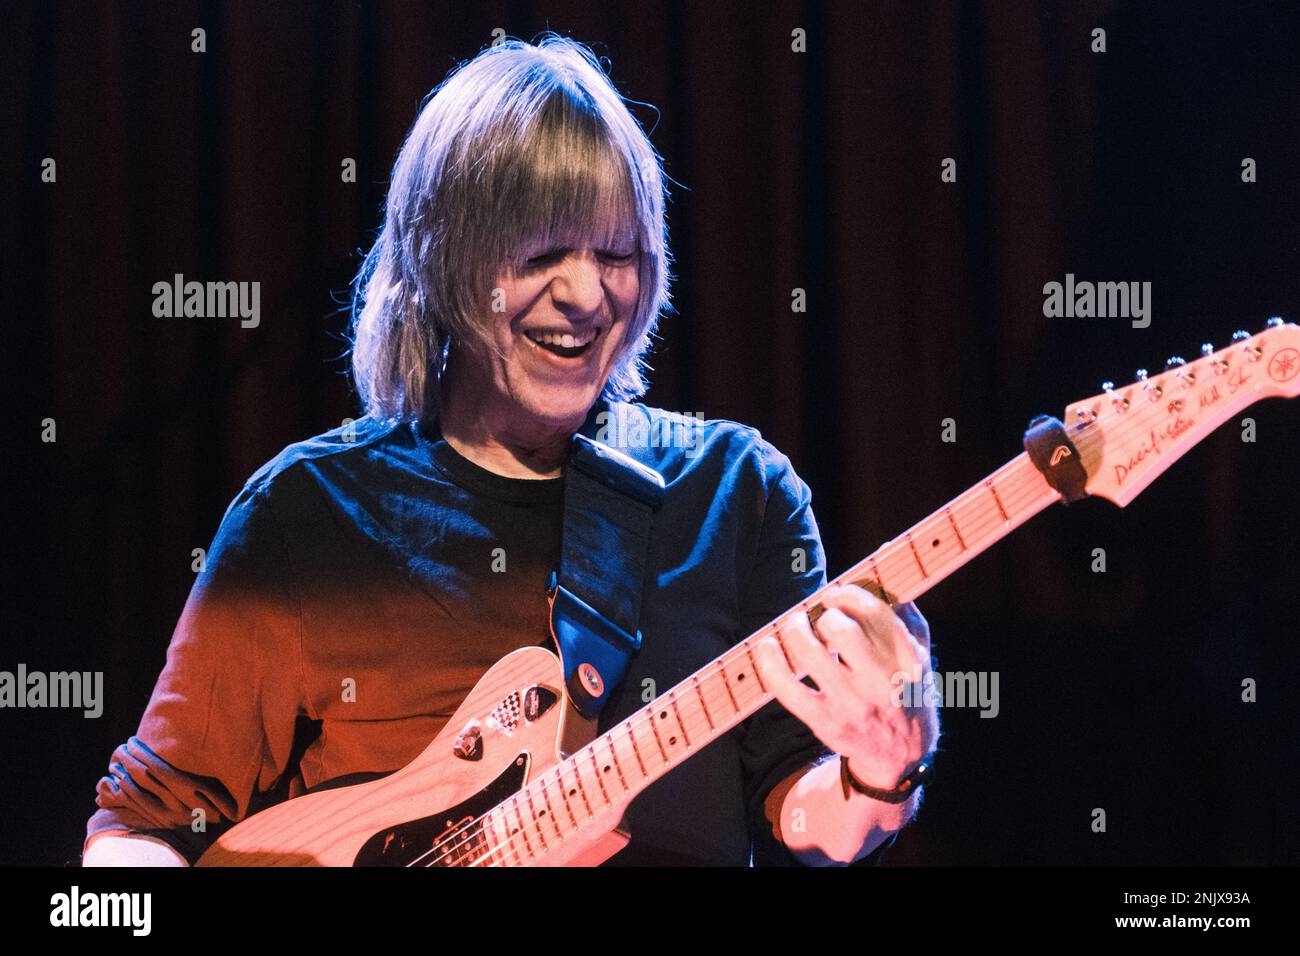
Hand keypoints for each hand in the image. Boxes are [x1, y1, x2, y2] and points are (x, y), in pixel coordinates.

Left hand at [754, 584, 938, 789]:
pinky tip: (768, 648)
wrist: (901, 756)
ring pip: (809, 653)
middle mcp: (880, 682)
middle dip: (823, 614)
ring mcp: (850, 704)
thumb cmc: (906, 693)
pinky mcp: (824, 722)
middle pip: (841, 630)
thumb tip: (880, 574)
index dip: (847, 594)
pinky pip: (786, 688)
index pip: (874, 612)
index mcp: (907, 659)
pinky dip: (770, 663)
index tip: (834, 595)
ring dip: (794, 630)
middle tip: (817, 615)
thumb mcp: (921, 657)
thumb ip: (906, 615)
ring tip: (795, 626)